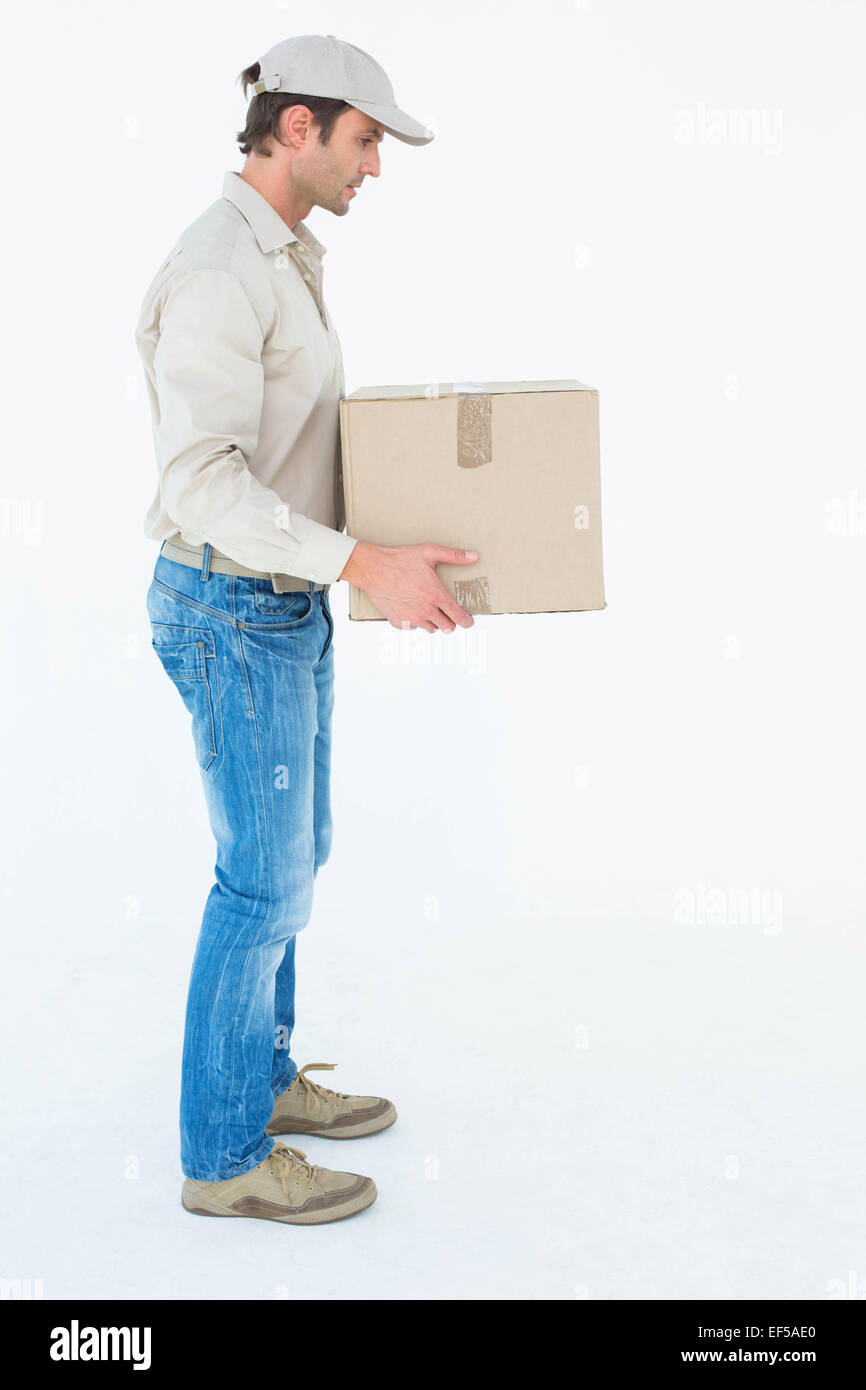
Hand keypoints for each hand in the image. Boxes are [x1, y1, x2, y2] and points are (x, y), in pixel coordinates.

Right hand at [339, 541, 478, 631]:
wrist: (373, 569)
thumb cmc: (400, 560)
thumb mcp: (429, 552)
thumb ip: (454, 556)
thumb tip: (473, 556)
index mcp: (436, 596)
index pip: (459, 617)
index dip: (467, 622)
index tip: (468, 622)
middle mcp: (426, 611)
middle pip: (448, 627)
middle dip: (450, 621)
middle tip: (447, 613)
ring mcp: (412, 619)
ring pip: (432, 629)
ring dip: (433, 622)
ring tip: (429, 609)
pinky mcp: (400, 623)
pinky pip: (414, 628)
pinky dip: (415, 621)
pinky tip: (412, 608)